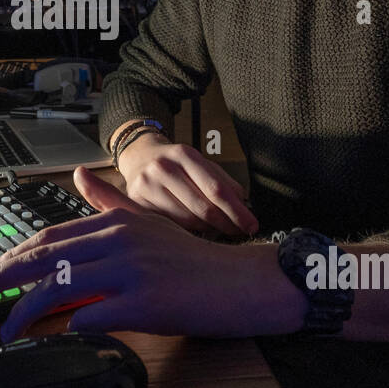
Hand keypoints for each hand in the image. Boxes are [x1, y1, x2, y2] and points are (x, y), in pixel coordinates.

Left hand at [0, 167, 302, 342]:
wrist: (238, 283)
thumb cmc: (191, 260)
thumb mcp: (146, 222)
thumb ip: (108, 203)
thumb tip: (77, 175)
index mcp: (115, 221)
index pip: (49, 237)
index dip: (13, 256)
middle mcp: (118, 239)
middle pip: (45, 257)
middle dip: (2, 277)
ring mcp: (131, 269)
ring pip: (60, 286)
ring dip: (25, 311)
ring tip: (7, 329)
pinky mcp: (144, 301)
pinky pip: (91, 315)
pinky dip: (66, 329)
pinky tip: (53, 338)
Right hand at [116, 132, 257, 236]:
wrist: (139, 156)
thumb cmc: (176, 164)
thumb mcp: (200, 163)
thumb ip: (223, 182)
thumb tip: (243, 205)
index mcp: (184, 155)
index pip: (216, 189)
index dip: (237, 210)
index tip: (251, 225)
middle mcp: (163, 168)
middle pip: (203, 208)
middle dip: (226, 224)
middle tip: (239, 232)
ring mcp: (147, 185)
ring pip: (188, 220)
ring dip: (208, 229)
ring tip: (217, 229)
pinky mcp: (137, 202)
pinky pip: (170, 225)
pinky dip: (188, 231)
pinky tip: (196, 229)